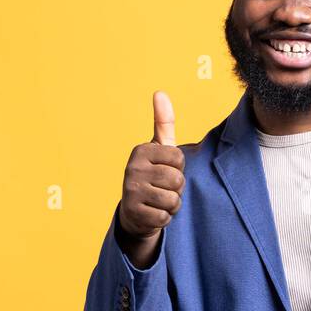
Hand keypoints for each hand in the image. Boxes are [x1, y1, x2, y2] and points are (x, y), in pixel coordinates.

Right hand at [117, 91, 184, 267]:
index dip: (179, 168)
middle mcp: (132, 168)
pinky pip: (165, 217)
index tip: (165, 169)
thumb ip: (164, 122)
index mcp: (141, 150)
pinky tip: (154, 212)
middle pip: (177, 179)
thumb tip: (160, 92)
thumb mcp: (159, 149)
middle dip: (177, 187)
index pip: (179, 158)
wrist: (135, 212)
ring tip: (159, 200)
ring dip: (172, 204)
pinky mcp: (134, 212)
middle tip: (163, 187)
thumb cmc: (152, 175)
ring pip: (173, 199)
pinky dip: (165, 218)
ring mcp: (131, 191)